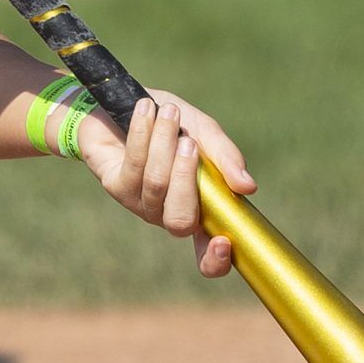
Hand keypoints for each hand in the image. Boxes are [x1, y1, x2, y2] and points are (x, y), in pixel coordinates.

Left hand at [75, 93, 254, 279]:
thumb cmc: (170, 122)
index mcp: (198, 209)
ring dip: (164, 143)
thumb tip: (248, 186)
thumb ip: (225, 157)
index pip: (207, 254)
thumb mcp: (204, 131)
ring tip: (168, 112)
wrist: (122, 102)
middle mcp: (168, 213)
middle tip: (190, 142)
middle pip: (180, 221)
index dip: (216, 260)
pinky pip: (134, 164)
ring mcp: (140, 203)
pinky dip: (143, 133)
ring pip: (156, 184)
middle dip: (186, 180)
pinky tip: (145, 109)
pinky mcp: (115, 186)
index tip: (224, 241)